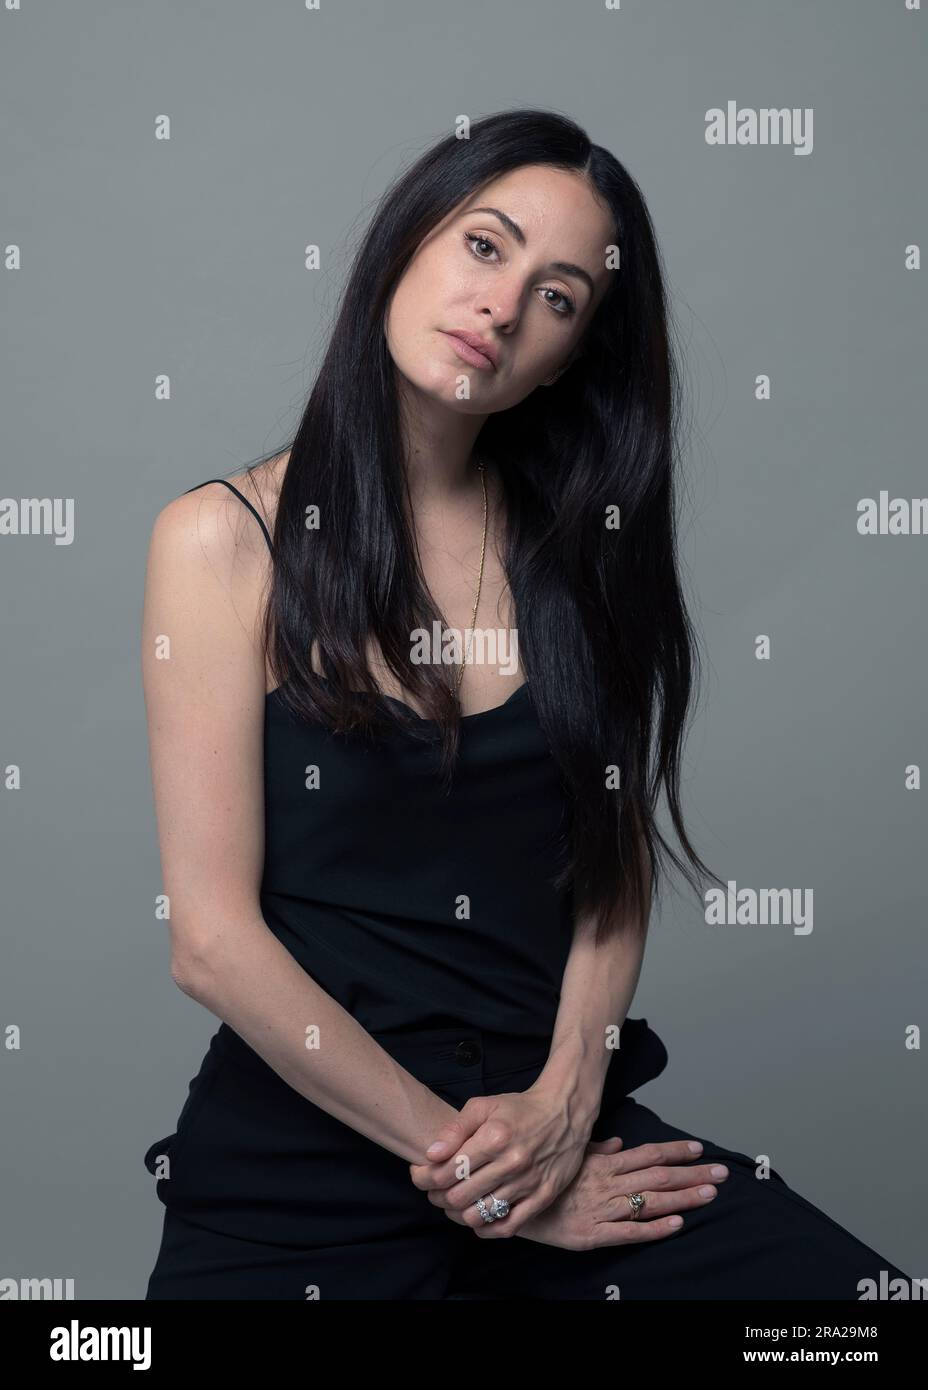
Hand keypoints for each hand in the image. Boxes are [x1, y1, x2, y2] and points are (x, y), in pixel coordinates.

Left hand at [408, 1080, 597, 1237]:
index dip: (425, 1178)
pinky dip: (486, 1229)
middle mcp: (512, 1163)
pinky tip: (477, 1220)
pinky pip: (508, 1227)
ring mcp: (529, 1183)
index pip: (447, 1171)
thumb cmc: (519, 1109)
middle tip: (435, 1191)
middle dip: (438, 1197)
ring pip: (479, 1215)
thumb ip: (455, 1129)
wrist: (564, 1112)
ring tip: (455, 1202)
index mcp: (494, 1137)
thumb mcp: (484, 1106)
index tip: (420, 1175)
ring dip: (458, 1214)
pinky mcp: (543, 1197)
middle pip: (459, 1196)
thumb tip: (431, 1155)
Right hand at [438, 1135, 729, 1248]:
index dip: (675, 1152)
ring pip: (650, 1202)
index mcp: (604, 1164)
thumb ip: (597, 1151)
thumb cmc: (540, 1178)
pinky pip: (629, 1232)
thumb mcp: (568, 1158)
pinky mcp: (593, 1234)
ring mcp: (603, 1208)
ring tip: (711, 1194)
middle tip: (723, 1173)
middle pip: (658, 1177)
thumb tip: (620, 1142)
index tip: (699, 1149)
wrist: (509, 1201)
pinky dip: (653, 1228)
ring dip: (682, 1198)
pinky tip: (676, 1225)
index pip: (647, 1154)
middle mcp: (608, 1183)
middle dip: (692, 1175)